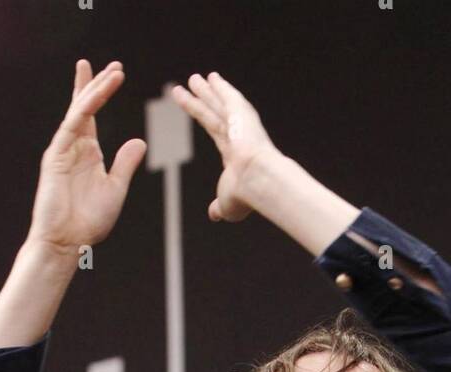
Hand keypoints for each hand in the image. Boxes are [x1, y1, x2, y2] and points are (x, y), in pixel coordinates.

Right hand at [27, 58, 146, 254]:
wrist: (66, 242)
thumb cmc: (88, 222)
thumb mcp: (115, 189)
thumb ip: (125, 164)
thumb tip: (140, 141)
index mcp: (88, 153)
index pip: (94, 114)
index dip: (103, 92)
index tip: (116, 73)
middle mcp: (74, 146)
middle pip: (84, 105)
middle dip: (98, 83)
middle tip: (115, 65)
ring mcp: (63, 149)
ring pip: (80, 111)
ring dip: (95, 90)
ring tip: (113, 73)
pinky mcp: (55, 156)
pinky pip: (72, 125)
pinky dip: (84, 108)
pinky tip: (97, 94)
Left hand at [170, 72, 277, 221]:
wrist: (258, 180)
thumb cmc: (245, 196)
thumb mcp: (227, 205)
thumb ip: (219, 206)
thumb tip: (214, 215)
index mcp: (236, 156)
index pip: (217, 134)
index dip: (208, 123)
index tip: (201, 114)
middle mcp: (238, 137)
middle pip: (214, 115)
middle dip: (203, 102)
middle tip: (193, 88)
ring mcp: (240, 125)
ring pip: (218, 105)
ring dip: (206, 92)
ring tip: (193, 79)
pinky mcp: (242, 114)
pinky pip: (228, 97)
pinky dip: (221, 87)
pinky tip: (211, 77)